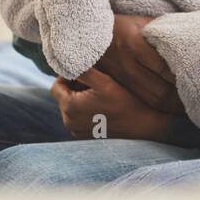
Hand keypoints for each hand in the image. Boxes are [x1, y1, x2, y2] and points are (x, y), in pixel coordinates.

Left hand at [50, 67, 173, 140]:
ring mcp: (77, 132)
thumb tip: (69, 61)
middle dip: (75, 87)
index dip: (68, 76)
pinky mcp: (86, 138)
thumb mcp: (105, 82)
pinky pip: (80, 120)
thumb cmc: (126, 102)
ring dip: (81, 100)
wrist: (143, 127)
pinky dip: (87, 112)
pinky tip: (104, 108)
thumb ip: (84, 70)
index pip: (56, 86)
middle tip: (96, 82)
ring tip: (101, 95)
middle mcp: (69, 122)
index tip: (85, 72)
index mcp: (69, 106)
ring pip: (72, 109)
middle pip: (64, 97)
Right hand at [97, 15, 183, 113]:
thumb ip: (165, 31)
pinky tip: (174, 109)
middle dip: (183, 98)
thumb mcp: (143, 22)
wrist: (89, 33)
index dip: (184, 77)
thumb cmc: (124, 24)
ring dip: (174, 107)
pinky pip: (143, 101)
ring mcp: (121, 78)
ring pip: (152, 99)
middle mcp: (127, 64)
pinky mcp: (119, 87)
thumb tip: (192, 39)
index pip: (165, 67)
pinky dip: (161, 107)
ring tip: (193, 108)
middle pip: (160, 89)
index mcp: (134, 44)